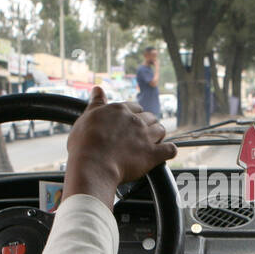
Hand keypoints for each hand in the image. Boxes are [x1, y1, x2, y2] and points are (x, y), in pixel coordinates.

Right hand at [64, 87, 175, 207]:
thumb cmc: (85, 144)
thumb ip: (96, 103)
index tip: (130, 122)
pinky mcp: (153, 154)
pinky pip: (170, 150)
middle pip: (150, 117)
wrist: (93, 164)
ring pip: (161, 130)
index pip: (134, 107)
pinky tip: (166, 152)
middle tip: (142, 134)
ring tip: (153, 142)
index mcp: (120, 110)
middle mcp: (135, 120)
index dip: (134, 115)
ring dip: (159, 135)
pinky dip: (169, 151)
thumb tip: (98, 89)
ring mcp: (146, 137)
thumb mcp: (86, 117)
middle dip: (147, 124)